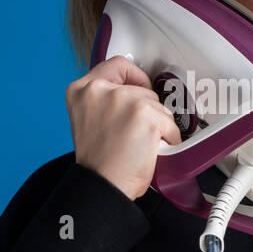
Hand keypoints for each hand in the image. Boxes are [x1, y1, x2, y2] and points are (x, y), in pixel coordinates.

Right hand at [66, 55, 182, 200]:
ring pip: (158, 105)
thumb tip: (134, 94)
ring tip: (139, 145)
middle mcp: (100, 90)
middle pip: (143, 88)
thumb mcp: (89, 120)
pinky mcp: (145, 115)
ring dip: (157, 125)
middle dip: (147, 110)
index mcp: (82, 90)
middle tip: (135, 133)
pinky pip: (170, 124)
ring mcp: (123, 100)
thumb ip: (106, 101)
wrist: (102, 186)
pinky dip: (169, 139)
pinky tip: (151, 151)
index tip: (141, 90)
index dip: (135, 78)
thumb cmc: (99, 163)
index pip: (117, 65)